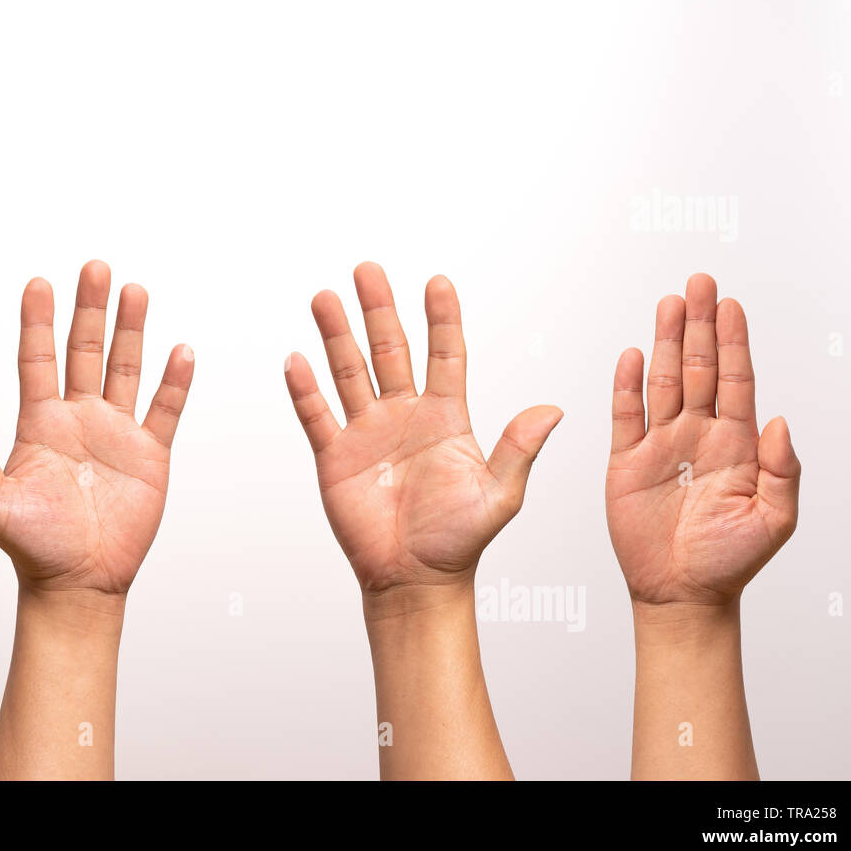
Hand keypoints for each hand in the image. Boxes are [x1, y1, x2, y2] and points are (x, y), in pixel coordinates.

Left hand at [0, 260, 193, 595]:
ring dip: (130, 331)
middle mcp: (78, 419)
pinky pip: (164, 410)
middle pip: (85, 351)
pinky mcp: (148, 456)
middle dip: (90, 309)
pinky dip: (173, 381)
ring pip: (125, 369)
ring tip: (134, 291)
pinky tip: (180, 350)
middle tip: (95, 267)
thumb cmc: (32, 549)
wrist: (77, 583)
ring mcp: (115, 434)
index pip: (38, 358)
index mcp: (39, 423)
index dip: (39, 321)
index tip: (39, 282)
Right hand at [283, 263, 561, 592]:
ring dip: (336, 334)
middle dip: (378, 309)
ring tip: (325, 298)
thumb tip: (552, 409)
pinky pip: (318, 416)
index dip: (442, 319)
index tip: (438, 281)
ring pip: (349, 372)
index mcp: (445, 418)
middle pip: (388, 350)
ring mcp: (367, 434)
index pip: (444, 355)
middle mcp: (403, 417)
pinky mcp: (336, 458)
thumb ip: (519, 449)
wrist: (415, 581)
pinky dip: (306, 389)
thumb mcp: (501, 495)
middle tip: (368, 269)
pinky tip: (297, 359)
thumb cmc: (459, 542)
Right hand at [606, 273, 799, 606]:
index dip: (733, 342)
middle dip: (699, 325)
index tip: (731, 305)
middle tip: (699, 283)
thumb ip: (783, 470)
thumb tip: (780, 421)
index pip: (735, 380)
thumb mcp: (774, 519)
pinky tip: (632, 354)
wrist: (682, 593)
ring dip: (664, 341)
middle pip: (697, 368)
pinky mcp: (626, 461)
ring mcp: (661, 445)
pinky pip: (625, 415)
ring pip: (662, 381)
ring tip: (669, 303)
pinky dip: (627, 385)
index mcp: (737, 444)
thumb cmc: (730, 561)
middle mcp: (699, 435)